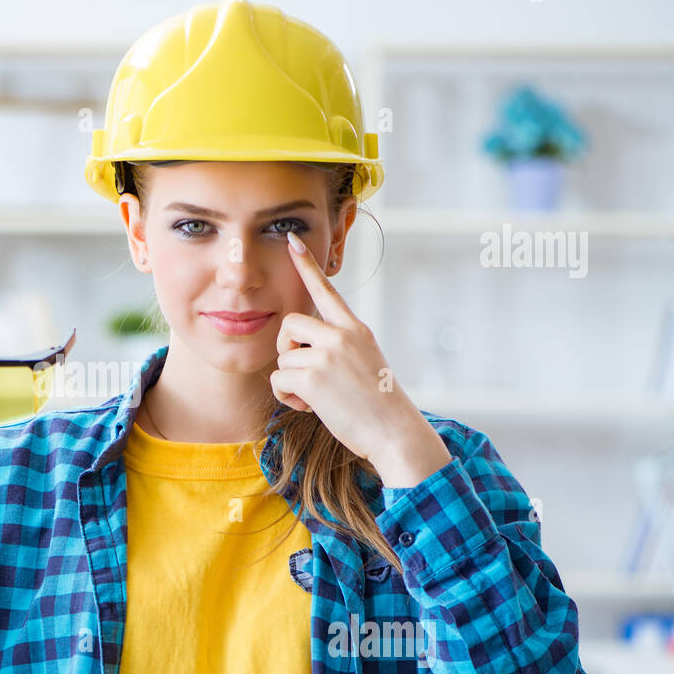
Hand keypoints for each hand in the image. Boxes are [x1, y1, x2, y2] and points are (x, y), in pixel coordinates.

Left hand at [271, 231, 442, 480]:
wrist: (395, 433)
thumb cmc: (378, 406)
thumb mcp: (364, 364)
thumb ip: (339, 348)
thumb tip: (302, 351)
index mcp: (356, 329)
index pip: (327, 291)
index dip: (307, 266)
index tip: (292, 241)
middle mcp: (342, 335)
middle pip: (289, 325)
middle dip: (287, 349)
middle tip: (304, 373)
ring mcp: (327, 354)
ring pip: (283, 358)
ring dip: (290, 381)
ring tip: (316, 396)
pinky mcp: (312, 376)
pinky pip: (279, 380)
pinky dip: (287, 398)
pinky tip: (310, 407)